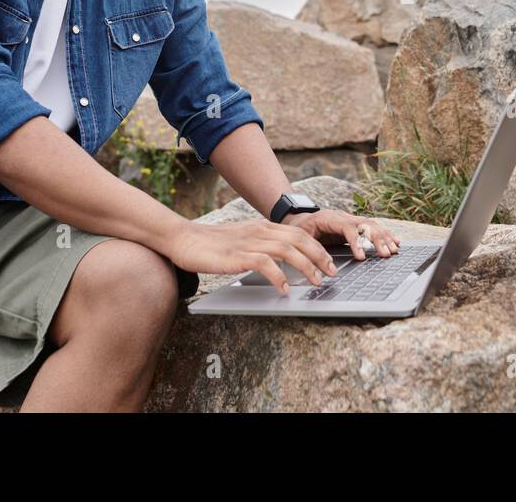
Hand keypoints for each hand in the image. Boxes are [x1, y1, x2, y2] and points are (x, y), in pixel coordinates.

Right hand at [164, 218, 340, 295]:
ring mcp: (248, 242)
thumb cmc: (212, 244)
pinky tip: (284, 288)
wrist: (183, 238)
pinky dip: (278, 276)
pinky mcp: (236, 256)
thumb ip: (261, 246)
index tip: (329, 262)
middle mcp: (259, 231)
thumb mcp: (242, 240)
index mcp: (263, 227)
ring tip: (316, 281)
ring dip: (305, 266)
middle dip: (319, 256)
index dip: (317, 247)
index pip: (299, 233)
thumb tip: (281, 262)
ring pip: (286, 250)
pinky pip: (264, 263)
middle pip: (299, 239)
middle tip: (332, 273)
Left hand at [283, 209, 401, 260]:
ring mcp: (351, 219)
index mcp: (329, 218)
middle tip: (385, 254)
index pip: (347, 228)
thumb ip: (312, 249)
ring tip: (393, 250)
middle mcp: (344, 216)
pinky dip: (385, 235)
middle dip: (377, 240)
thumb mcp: (301, 237)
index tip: (361, 256)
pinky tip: (396, 242)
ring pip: (372, 225)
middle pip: (365, 224)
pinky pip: (373, 228)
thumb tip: (325, 266)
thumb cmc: (300, 228)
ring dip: (384, 238)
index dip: (356, 242)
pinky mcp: (356, 225)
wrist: (299, 217)